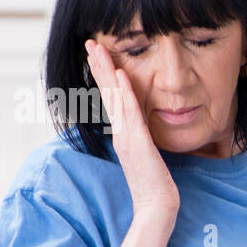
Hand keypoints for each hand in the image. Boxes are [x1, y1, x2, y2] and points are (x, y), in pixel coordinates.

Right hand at [84, 39, 179, 221]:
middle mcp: (121, 131)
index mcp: (122, 133)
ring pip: (115, 97)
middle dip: (98, 66)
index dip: (103, 76)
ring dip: (106, 71)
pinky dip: (125, 93)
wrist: (157, 205)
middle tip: (89, 41)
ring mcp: (127, 136)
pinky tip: (120, 75)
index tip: (97, 53)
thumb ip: (140, 138)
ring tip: (98, 48)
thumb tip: (138, 128)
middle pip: (107, 92)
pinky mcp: (138, 142)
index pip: (111, 98)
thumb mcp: (145, 154)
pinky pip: (130, 112)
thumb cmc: (154, 183)